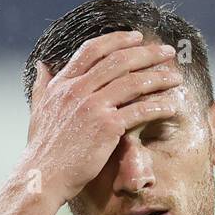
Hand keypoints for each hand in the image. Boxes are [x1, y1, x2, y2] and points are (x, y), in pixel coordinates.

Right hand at [19, 30, 184, 204]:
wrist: (43, 176)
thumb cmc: (42, 149)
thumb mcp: (38, 110)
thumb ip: (42, 86)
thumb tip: (41, 66)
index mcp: (63, 83)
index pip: (93, 49)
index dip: (118, 40)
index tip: (138, 38)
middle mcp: (78, 89)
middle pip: (119, 61)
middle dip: (147, 53)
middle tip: (167, 51)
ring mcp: (93, 107)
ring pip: (132, 82)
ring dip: (158, 77)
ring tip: (175, 77)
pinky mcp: (107, 127)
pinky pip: (139, 111)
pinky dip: (158, 107)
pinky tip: (171, 106)